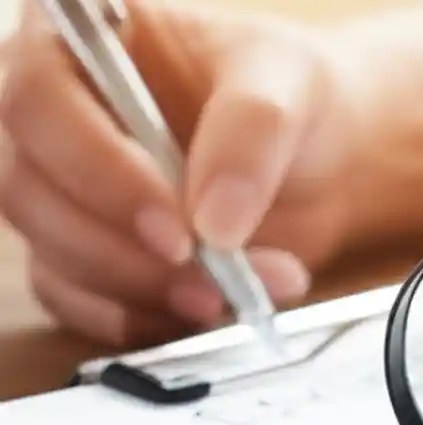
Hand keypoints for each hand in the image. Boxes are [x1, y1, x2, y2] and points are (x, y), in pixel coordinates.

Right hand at [0, 0, 356, 346]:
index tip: (177, 227)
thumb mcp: (289, 84)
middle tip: (210, 280)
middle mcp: (52, 112)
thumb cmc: (292, 97)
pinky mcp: (81, 249)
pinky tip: (201, 313)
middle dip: (121, 249)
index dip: (98, 170)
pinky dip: (137, 316)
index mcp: (79, 38)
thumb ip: (253, 132)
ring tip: (237, 293)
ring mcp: (60, 186)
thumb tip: (214, 222)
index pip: (40, 98)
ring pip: (52, 252)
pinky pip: (74, 298)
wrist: (321, 159)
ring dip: (143, 289)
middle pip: (30, 188)